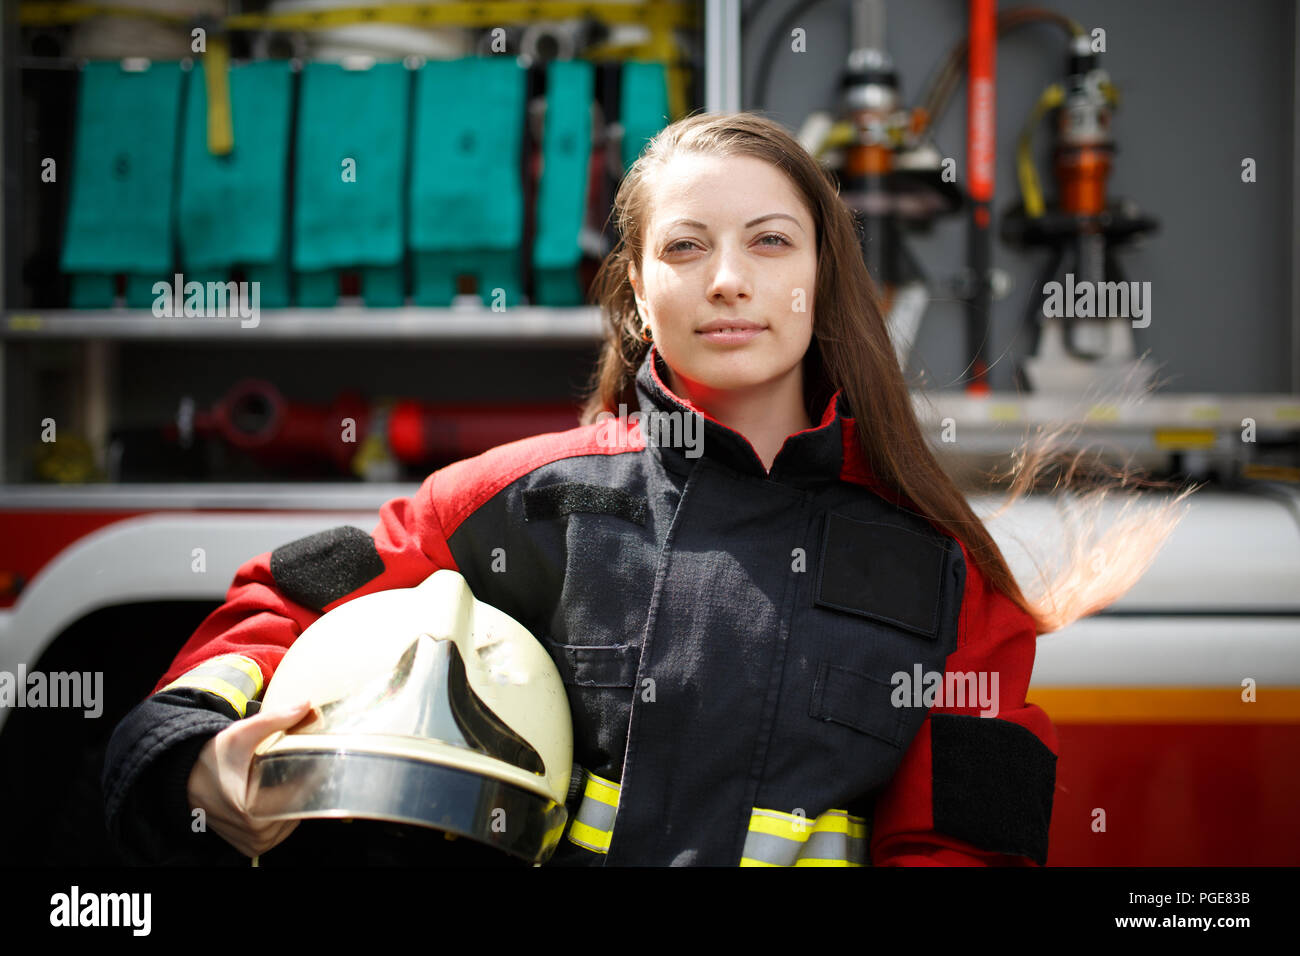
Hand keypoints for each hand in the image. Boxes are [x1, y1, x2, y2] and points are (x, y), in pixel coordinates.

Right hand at [186, 699, 312, 857]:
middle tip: (300, 768)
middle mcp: (255, 834)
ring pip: (293, 821)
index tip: (319, 763)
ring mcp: (255, 843)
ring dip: (295, 803)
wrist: (187, 779)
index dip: (312, 780)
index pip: (300, 799)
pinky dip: (284, 815)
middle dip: (304, 789)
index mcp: (252, 812)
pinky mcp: (253, 847)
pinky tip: (278, 797)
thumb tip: (306, 705)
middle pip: (299, 810)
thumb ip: (274, 720)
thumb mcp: (241, 735)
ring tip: (286, 781)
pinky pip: (282, 831)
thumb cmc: (213, 758)